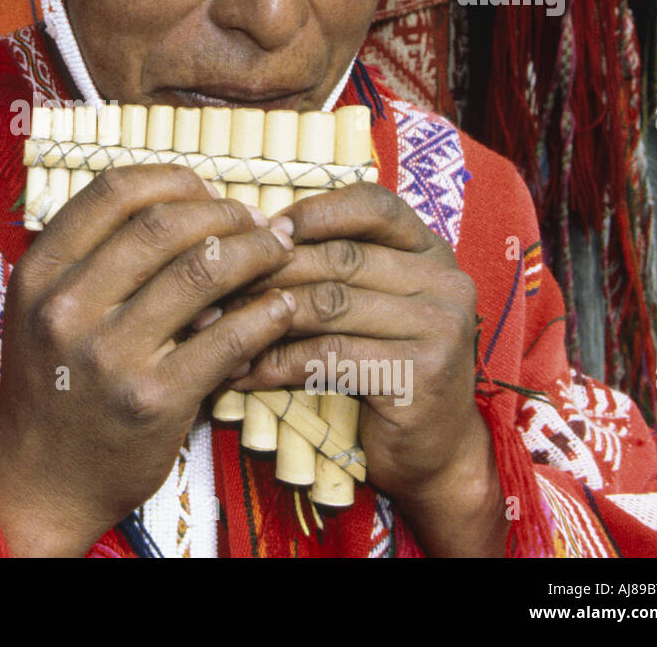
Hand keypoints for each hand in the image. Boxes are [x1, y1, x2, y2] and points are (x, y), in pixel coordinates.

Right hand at [0, 164, 294, 555]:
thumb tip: (183, 205)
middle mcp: (67, 308)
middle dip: (225, 212)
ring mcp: (109, 355)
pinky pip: (229, 337)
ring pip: (203, 271)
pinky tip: (282, 306)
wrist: (38, 479)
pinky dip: (267, 312)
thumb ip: (92, 258)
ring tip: (276, 252)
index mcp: (39, 273)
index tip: (205, 190)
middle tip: (255, 221)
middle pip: (165, 224)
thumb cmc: (52, 384)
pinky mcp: (153, 400)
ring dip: (256, 251)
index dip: (172, 180)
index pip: (113, 192)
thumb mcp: (43, 310)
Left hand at [232, 182, 506, 555]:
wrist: (432, 450)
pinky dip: (276, 362)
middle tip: (211, 287)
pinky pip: (329, 356)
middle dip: (267, 270)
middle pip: (340, 258)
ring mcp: (440, 326)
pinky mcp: (422, 372)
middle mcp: (445, 281)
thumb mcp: (362, 306)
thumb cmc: (381, 368)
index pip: (373, 206)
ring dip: (261, 317)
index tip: (263, 228)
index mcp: (431, 251)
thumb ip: (330, 268)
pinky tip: (240, 372)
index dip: (314, 212)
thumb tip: (245, 239)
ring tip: (213, 329)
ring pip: (329, 304)